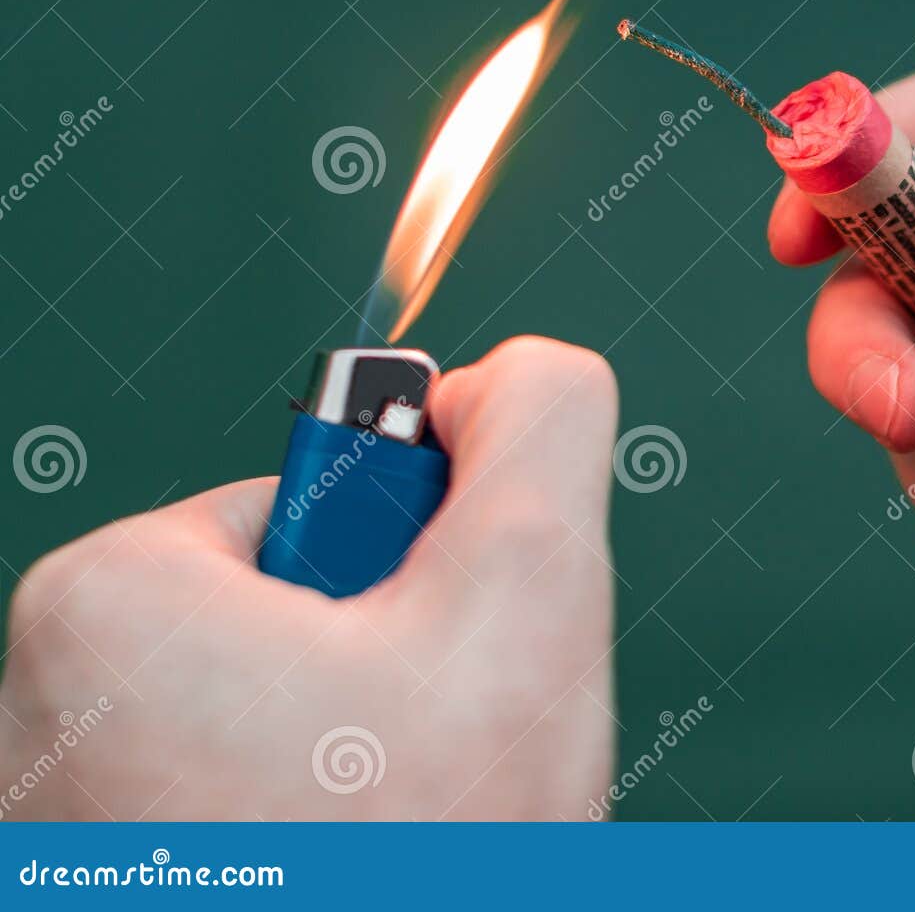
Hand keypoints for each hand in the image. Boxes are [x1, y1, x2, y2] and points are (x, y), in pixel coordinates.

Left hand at [0, 336, 617, 819]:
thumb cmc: (431, 857)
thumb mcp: (530, 599)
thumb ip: (544, 427)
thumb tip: (512, 373)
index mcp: (105, 599)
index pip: (313, 510)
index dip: (415, 583)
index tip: (426, 679)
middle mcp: (29, 706)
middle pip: (281, 626)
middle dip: (380, 688)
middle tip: (420, 782)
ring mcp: (48, 820)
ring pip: (258, 730)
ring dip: (347, 772)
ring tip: (388, 841)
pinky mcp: (87, 875)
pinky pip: (220, 809)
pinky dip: (295, 836)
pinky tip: (351, 871)